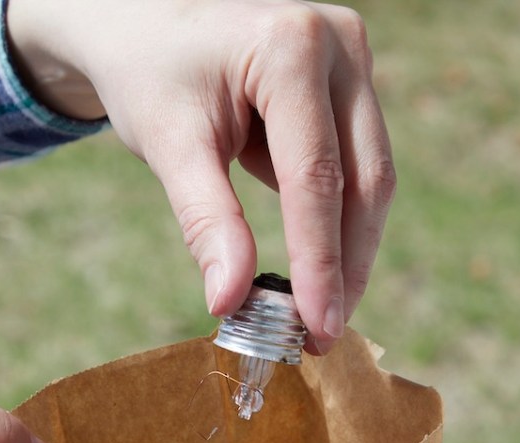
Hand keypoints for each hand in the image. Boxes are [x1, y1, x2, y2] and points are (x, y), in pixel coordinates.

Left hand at [7, 0, 395, 353]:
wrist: (147, 24)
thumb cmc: (150, 74)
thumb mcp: (169, 144)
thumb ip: (205, 220)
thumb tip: (230, 302)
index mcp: (291, 47)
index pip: (315, 174)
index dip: (320, 259)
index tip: (318, 326)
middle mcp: (339, 45)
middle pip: (363, 178)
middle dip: (345, 264)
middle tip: (323, 334)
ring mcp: (354, 60)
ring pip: (372, 177)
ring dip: (350, 249)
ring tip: (321, 312)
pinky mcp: (351, 84)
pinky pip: (358, 165)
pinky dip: (338, 220)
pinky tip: (320, 269)